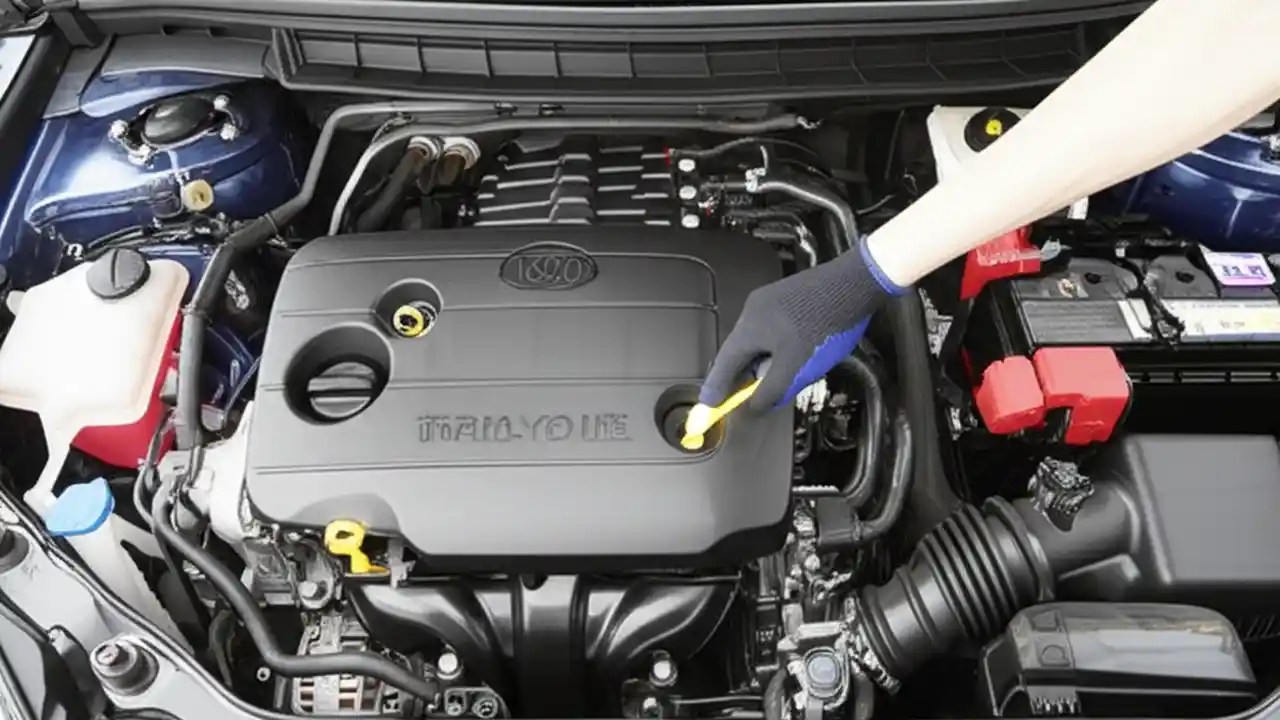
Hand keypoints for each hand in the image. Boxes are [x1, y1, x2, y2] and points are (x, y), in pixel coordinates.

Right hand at [699, 241, 905, 411]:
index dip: (717, 387)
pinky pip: (772, 327)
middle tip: (749, 394)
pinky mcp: (787, 295)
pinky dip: (775, 346)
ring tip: (779, 375)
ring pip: (758, 339)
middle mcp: (752, 310)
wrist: (855, 283)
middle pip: (741, 351)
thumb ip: (771, 391)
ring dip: (763, 360)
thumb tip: (754, 408)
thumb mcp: (796, 368)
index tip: (708, 404)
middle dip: (745, 374)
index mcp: (748, 328)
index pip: (725, 364)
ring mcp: (769, 299)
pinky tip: (793, 352)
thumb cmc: (823, 326)